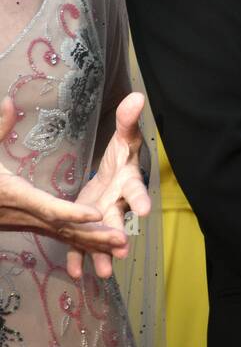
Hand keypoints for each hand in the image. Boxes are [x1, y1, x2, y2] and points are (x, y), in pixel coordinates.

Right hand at [0, 95, 114, 251]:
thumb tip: (7, 100)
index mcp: (16, 195)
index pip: (48, 208)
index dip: (72, 213)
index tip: (96, 213)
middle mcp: (24, 215)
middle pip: (64, 229)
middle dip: (93, 236)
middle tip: (123, 240)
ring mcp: (27, 224)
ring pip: (64, 237)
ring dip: (93, 243)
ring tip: (122, 246)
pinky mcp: (29, 225)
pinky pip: (59, 236)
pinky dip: (80, 242)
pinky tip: (100, 247)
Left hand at [64, 92, 150, 280]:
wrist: (114, 176)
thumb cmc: (121, 156)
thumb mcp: (124, 137)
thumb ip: (127, 120)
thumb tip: (136, 96)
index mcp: (127, 182)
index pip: (136, 189)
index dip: (141, 199)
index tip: (146, 211)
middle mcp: (119, 203)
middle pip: (120, 220)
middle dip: (120, 234)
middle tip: (122, 250)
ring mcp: (105, 218)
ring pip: (103, 238)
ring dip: (103, 254)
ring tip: (102, 272)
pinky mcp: (90, 226)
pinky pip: (84, 244)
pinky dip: (79, 258)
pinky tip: (75, 273)